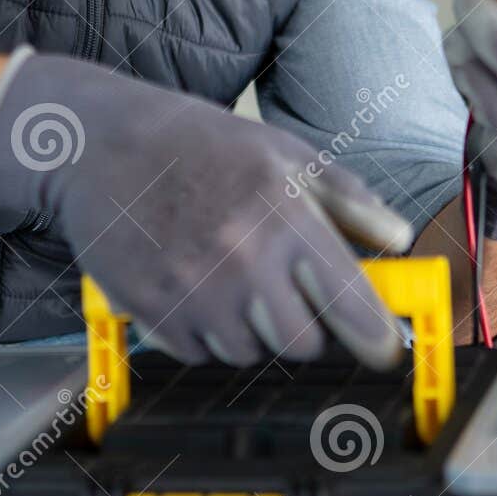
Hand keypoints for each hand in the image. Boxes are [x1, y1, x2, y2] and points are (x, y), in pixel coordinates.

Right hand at [0, 51, 411, 365]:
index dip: (375, 337)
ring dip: (251, 328)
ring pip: (249, 351)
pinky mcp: (152, 310)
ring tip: (230, 274)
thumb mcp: (283, 152)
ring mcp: (192, 290)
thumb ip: (347, 198)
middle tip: (289, 294)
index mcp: (283, 216)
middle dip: (304, 328)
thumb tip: (397, 239)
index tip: (383, 350)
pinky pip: (199, 351)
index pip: (348, 302)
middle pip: (301, 344)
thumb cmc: (199, 144)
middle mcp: (241, 260)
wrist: (99, 144)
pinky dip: (204, 330)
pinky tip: (192, 282)